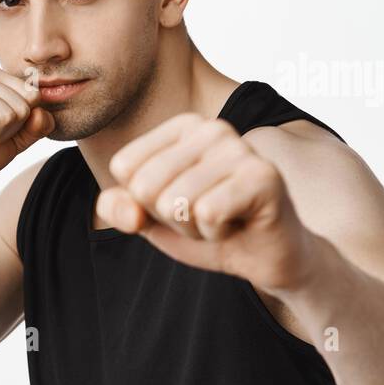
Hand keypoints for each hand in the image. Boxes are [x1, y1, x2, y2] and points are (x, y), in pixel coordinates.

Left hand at [96, 112, 318, 295]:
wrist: (263, 257)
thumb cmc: (207, 228)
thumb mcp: (150, 219)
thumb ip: (120, 208)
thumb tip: (127, 209)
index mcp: (182, 127)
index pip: (124, 167)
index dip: (144, 202)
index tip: (180, 203)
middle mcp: (212, 128)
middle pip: (146, 186)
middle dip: (169, 217)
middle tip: (203, 216)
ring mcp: (240, 148)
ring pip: (176, 202)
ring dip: (194, 228)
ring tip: (221, 220)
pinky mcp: (263, 176)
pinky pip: (207, 212)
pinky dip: (215, 233)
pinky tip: (237, 225)